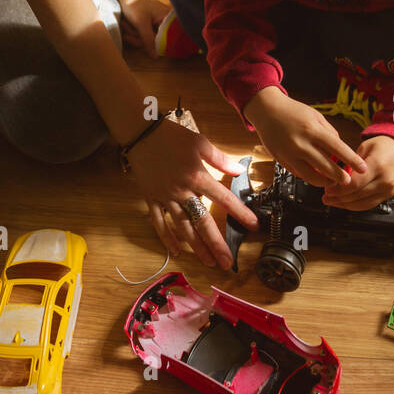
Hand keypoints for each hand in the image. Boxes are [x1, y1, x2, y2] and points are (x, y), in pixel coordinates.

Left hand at [117, 0, 170, 54]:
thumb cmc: (134, 3)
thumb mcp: (141, 23)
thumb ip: (149, 40)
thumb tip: (156, 56)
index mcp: (168, 19)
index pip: (167, 40)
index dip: (154, 44)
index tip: (142, 40)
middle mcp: (165, 22)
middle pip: (154, 41)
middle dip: (138, 37)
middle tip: (128, 29)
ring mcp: (156, 23)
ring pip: (146, 40)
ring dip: (133, 34)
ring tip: (126, 23)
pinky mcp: (148, 24)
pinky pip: (142, 35)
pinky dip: (133, 32)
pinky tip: (127, 24)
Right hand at [126, 110, 258, 268]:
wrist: (140, 131)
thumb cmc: (171, 135)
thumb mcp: (200, 142)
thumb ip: (220, 159)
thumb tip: (239, 170)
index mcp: (197, 176)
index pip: (223, 198)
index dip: (240, 212)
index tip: (253, 226)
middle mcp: (182, 191)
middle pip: (202, 221)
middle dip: (216, 244)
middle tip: (227, 262)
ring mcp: (165, 197)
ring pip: (182, 226)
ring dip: (196, 246)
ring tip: (208, 261)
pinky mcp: (151, 198)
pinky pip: (159, 221)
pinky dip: (166, 237)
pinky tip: (175, 250)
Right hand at [245, 88, 367, 186]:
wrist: (266, 111)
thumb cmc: (292, 111)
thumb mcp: (315, 116)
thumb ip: (329, 133)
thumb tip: (340, 152)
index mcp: (312, 130)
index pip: (338, 149)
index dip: (352, 160)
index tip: (362, 168)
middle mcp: (301, 144)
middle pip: (326, 167)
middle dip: (340, 177)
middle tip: (348, 181)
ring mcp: (290, 154)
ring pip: (311, 177)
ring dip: (324, 181)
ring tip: (332, 181)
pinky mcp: (281, 160)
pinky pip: (299, 174)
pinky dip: (309, 176)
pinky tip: (316, 175)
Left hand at [320, 135, 393, 209]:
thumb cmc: (387, 145)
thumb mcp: (366, 147)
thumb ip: (352, 163)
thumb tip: (337, 175)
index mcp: (378, 165)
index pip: (354, 184)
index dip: (338, 189)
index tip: (327, 189)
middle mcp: (385, 180)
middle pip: (357, 196)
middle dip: (338, 198)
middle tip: (326, 196)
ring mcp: (388, 190)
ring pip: (362, 204)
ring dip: (345, 205)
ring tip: (332, 202)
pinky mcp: (389, 196)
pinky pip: (369, 205)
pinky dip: (355, 205)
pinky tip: (345, 203)